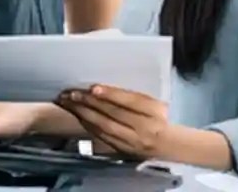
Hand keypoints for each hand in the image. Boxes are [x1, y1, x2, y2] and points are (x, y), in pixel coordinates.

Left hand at [56, 85, 170, 158]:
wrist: (170, 145)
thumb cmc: (159, 116)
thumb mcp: (154, 103)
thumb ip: (133, 96)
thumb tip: (103, 86)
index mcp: (155, 112)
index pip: (132, 102)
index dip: (112, 94)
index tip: (94, 87)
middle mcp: (144, 128)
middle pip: (114, 114)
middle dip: (90, 103)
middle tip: (71, 93)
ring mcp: (133, 142)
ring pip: (104, 127)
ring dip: (84, 114)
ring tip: (68, 102)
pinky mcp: (123, 151)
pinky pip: (101, 136)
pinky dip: (87, 125)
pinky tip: (77, 115)